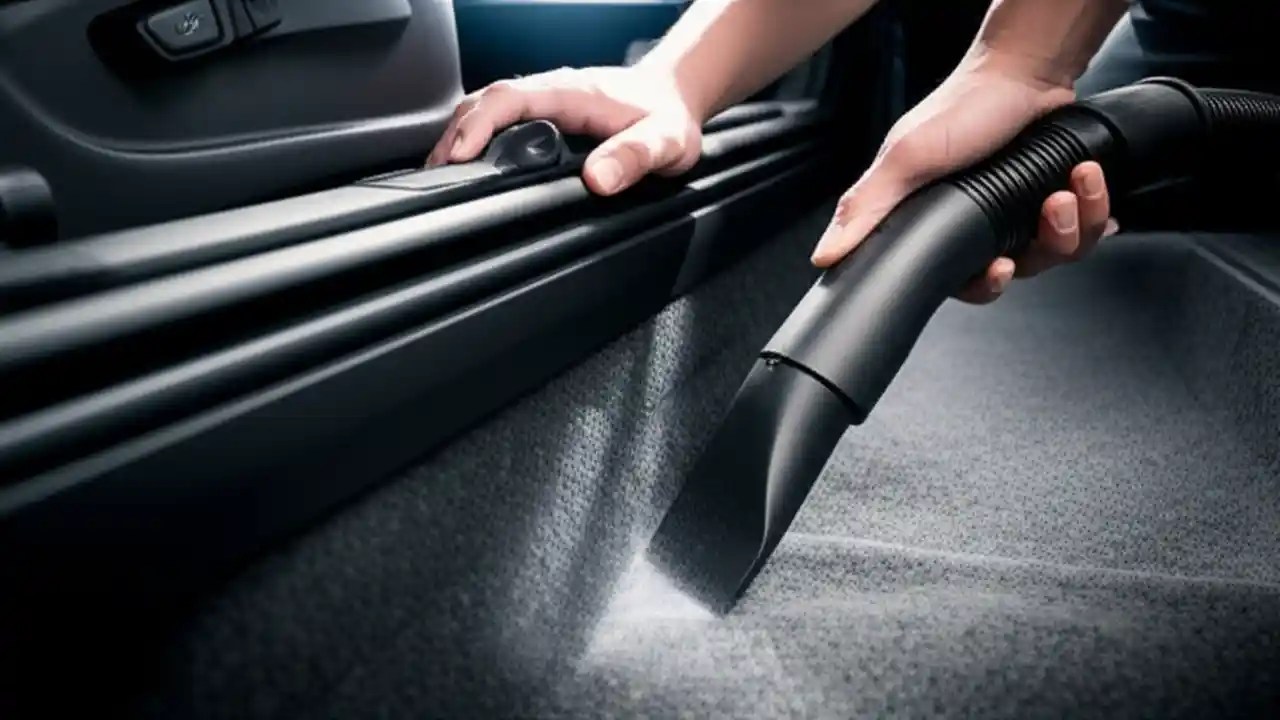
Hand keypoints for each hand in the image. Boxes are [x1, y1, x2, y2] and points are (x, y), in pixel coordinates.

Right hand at [427, 66, 702, 195]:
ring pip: (484, 108)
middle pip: (483, 103)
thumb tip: (597, 178)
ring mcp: (543, 100)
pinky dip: (472, 137)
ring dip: (457, 137)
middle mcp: (551, 91)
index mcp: (571, 93)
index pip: (508, 99)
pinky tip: (465, 164)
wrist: (676, 95)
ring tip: (437, 175)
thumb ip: (634, 158)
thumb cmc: (669, 116)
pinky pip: (496, 117)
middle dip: (453, 137)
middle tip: (434, 179)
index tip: (458, 156)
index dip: (478, 125)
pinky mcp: (542, 112)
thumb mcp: (666, 142)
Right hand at [811, 53, 1118, 302]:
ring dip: (1071, 222)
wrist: (1025, 69)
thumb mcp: (906, 157)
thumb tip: (824, 256)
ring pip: (1054, 254)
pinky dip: (1095, 206)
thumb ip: (867, 208)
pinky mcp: (1057, 201)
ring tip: (1070, 185)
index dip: (980, 286)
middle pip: (1014, 274)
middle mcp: (980, 225)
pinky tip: (1087, 182)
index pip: (954, 282)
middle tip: (1046, 209)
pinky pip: (1085, 229)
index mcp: (937, 225)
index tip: (996, 267)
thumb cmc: (962, 108)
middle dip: (1040, 245)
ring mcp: (1020, 214)